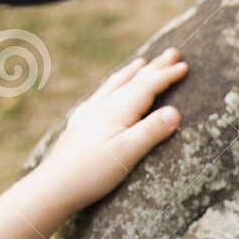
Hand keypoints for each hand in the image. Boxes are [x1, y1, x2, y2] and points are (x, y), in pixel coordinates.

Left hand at [30, 48, 187, 212]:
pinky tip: (105, 92)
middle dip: (154, 67)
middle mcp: (102, 106)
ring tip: (140, 62)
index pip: (148, 86)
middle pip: (133, 80)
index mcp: (118, 110)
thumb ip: (152, 131)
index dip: (167, 76)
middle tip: (172, 52)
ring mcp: (88, 114)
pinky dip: (110, 87)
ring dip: (130, 72)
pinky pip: (99, 96)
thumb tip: (176, 112)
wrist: (54, 186)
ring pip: (113, 85)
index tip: (185, 66)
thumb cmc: (93, 172)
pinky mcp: (78, 125)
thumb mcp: (128, 153)